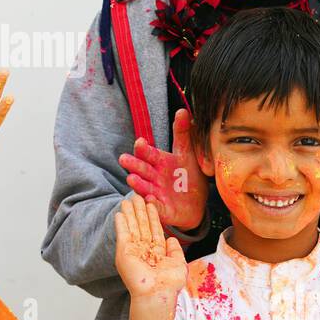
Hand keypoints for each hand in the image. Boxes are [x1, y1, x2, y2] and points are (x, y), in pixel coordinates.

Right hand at [114, 195, 186, 299]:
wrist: (157, 293)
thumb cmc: (169, 283)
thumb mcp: (179, 263)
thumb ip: (175, 250)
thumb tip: (171, 239)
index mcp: (156, 252)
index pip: (154, 230)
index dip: (152, 216)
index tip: (150, 203)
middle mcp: (144, 250)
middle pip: (141, 225)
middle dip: (139, 211)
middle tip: (137, 196)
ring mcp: (133, 250)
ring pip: (132, 227)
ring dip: (130, 213)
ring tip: (128, 200)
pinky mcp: (124, 252)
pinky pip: (122, 234)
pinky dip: (121, 224)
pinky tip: (120, 213)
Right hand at [118, 109, 207, 230]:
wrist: (196, 204)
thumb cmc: (188, 176)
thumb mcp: (187, 154)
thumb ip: (183, 134)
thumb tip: (182, 110)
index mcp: (160, 162)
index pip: (150, 154)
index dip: (144, 149)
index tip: (140, 142)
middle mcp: (155, 177)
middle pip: (143, 170)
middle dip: (133, 165)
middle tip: (123, 159)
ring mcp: (157, 193)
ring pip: (145, 187)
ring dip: (138, 184)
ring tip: (131, 179)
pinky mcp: (161, 209)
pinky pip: (156, 207)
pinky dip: (152, 204)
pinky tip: (149, 199)